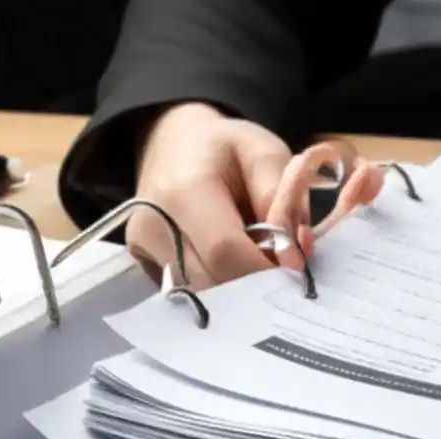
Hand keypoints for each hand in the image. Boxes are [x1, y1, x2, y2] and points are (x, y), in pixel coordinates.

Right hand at [128, 102, 382, 287]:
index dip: (267, 270)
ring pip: (204, 293)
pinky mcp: (145, 265)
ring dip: (240, 287)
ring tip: (257, 260)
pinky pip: (191, 291)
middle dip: (257, 283)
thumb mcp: (265, 152)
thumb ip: (283, 200)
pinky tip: (235, 265)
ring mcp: (143, 249)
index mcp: (184, 190)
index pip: (226, 252)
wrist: (173, 144)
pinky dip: (221, 287)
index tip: (296, 269)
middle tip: (281, 266)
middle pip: (214, 282)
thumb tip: (294, 257)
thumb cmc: (226, 148)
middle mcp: (153, 225)